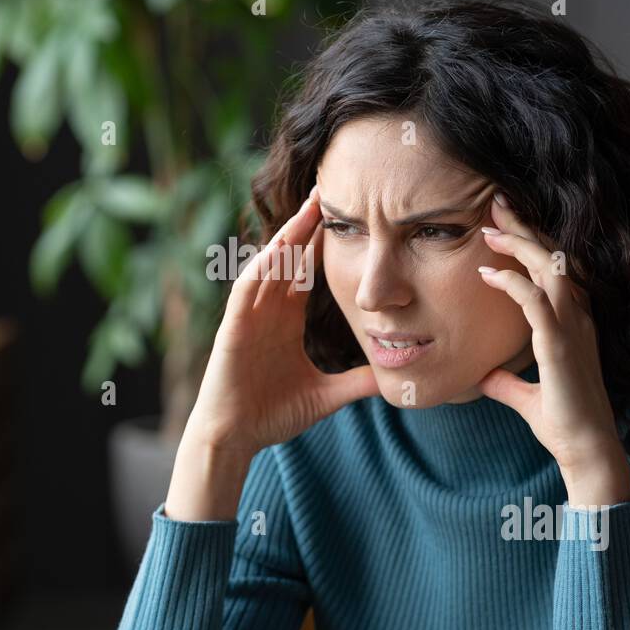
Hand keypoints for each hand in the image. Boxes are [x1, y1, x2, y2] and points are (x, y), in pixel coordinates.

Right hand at [183, 183, 378, 460]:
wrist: (234, 438)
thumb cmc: (271, 415)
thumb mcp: (327, 395)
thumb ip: (358, 383)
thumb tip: (396, 379)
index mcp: (286, 320)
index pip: (308, 271)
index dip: (326, 245)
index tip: (352, 218)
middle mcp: (267, 310)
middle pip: (289, 257)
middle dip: (308, 225)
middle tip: (331, 191)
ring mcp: (249, 316)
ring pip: (269, 265)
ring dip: (287, 236)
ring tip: (310, 207)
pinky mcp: (234, 327)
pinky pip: (246, 290)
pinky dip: (262, 268)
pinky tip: (279, 249)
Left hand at [475, 191, 629, 496]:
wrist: (586, 451)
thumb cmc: (563, 424)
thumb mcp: (525, 396)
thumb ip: (508, 381)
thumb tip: (485, 377)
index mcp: (574, 324)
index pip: (553, 270)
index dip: (530, 244)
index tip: (500, 225)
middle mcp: (578, 319)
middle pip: (554, 258)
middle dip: (525, 228)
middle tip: (495, 204)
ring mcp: (573, 330)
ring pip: (550, 270)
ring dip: (519, 245)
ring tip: (489, 229)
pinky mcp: (560, 347)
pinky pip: (537, 303)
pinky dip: (513, 284)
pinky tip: (488, 275)